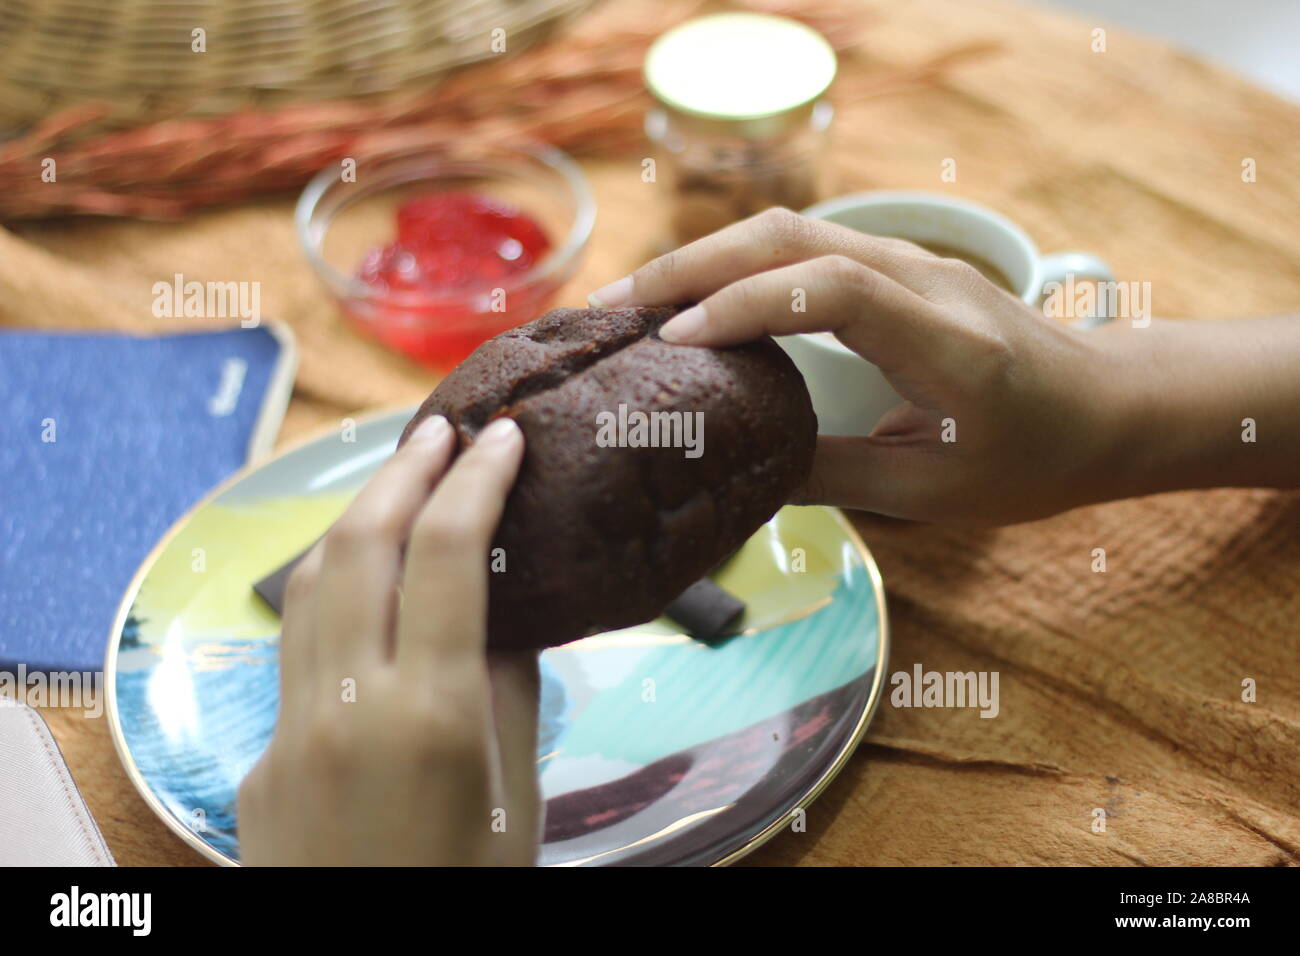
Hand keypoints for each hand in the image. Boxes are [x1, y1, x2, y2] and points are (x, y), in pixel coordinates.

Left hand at [238, 416, 539, 865]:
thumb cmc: (467, 893)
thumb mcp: (516, 797)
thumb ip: (507, 692)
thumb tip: (500, 614)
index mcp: (429, 718)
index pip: (445, 555)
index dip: (477, 480)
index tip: (505, 438)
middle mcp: (346, 708)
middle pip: (361, 546)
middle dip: (402, 470)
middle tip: (444, 430)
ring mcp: (289, 731)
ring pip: (311, 586)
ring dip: (356, 518)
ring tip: (401, 480)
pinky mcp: (260, 756)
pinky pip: (297, 650)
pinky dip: (334, 592)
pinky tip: (366, 584)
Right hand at [589, 207, 1137, 524]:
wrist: (1111, 405)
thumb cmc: (1039, 457)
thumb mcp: (940, 493)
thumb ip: (839, 479)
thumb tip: (744, 475)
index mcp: (945, 341)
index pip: (827, 287)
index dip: (744, 306)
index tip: (676, 345)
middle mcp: (924, 282)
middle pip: (792, 235)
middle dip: (693, 266)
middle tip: (613, 310)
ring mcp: (912, 264)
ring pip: (791, 229)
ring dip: (707, 258)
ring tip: (636, 303)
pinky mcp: (898, 268)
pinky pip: (806, 247)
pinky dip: (739, 265)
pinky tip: (698, 301)